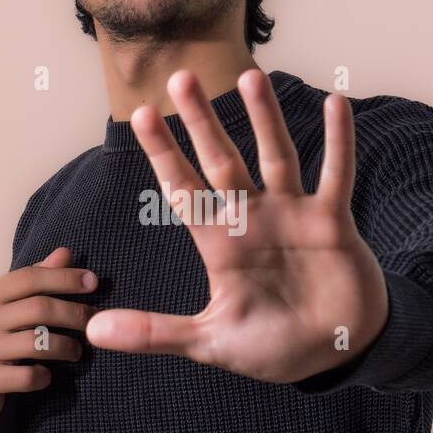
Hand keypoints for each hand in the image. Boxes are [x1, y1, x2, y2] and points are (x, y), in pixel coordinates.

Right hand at [0, 246, 96, 419]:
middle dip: (73, 313)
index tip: (93, 281)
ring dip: (66, 346)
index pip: (29, 277)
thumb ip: (34, 281)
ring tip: (76, 351)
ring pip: (37, 343)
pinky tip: (47, 375)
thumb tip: (65, 253)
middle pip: (39, 308)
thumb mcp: (3, 307)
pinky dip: (44, 376)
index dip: (64, 277)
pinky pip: (28, 376)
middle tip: (93, 322)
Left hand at [84, 69, 388, 384]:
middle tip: (180, 76)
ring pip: (276, 156)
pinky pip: (336, 175)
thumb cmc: (273, 347)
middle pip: (222, 161)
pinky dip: (338, 143)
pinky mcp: (333, 223)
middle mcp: (253, 220)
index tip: (142, 115)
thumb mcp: (210, 342)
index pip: (183, 191)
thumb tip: (94, 333)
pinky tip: (336, 104)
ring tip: (249, 77)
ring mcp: (293, 216)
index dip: (164, 154)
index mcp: (220, 244)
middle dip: (202, 122)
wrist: (335, 355)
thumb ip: (155, 332)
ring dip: (264, 119)